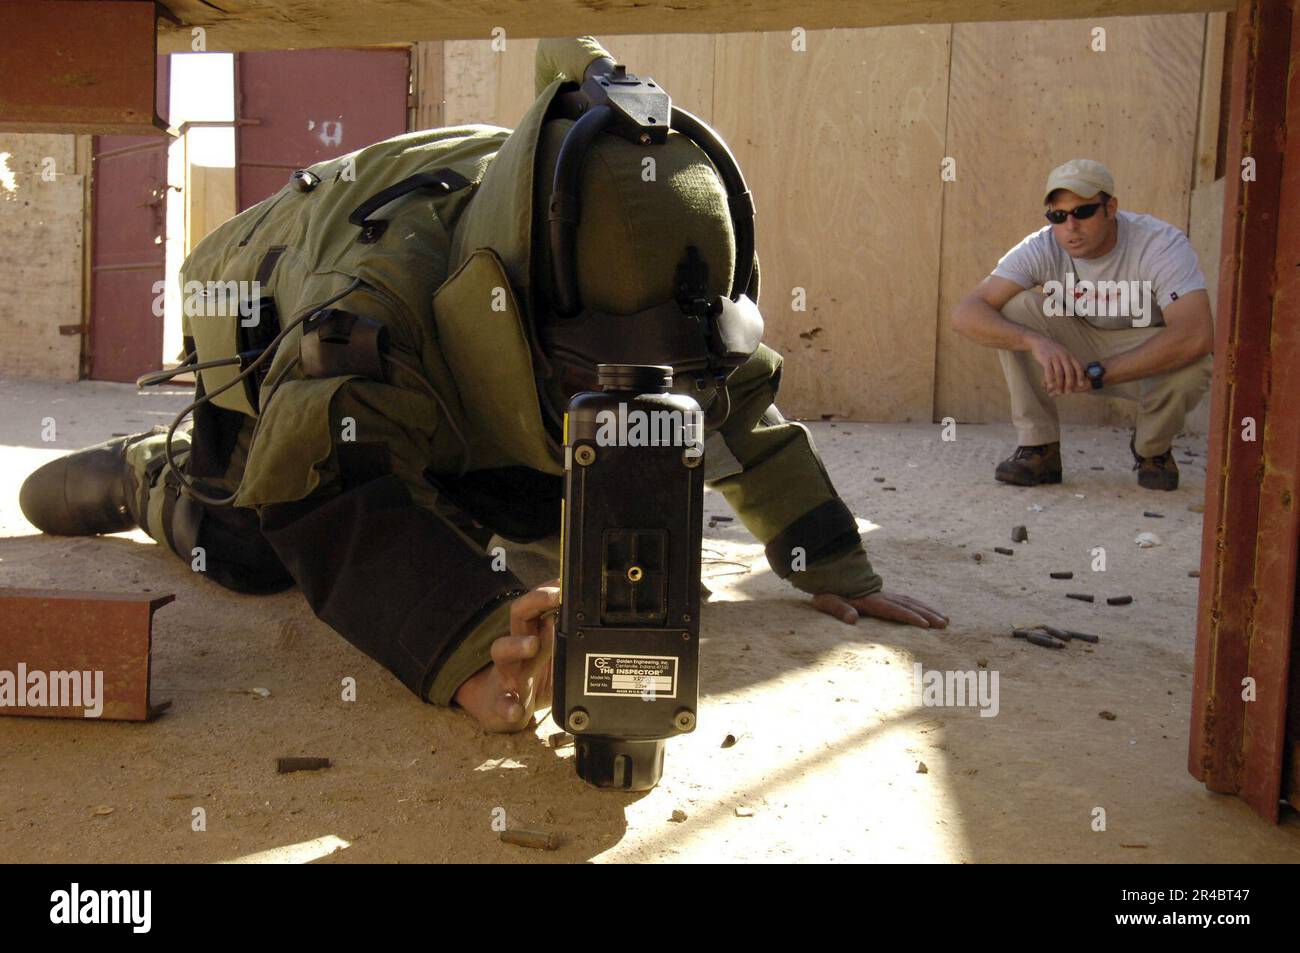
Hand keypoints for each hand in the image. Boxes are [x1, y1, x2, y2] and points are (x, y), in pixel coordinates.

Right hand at [453, 580, 558, 731]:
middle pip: (519, 617)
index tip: (563, 582)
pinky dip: (508, 706)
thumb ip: (566, 639)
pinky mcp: (501, 704)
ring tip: (532, 645)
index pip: (536, 606)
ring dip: (516, 646)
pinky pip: (502, 704)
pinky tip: (516, 708)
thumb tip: (587, 619)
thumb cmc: (530, 676)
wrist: (500, 710)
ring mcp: (506, 676)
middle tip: (554, 597)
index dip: (548, 592)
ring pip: (502, 653)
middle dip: (535, 602)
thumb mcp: (552, 655)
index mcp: (530, 636)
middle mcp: (516, 651)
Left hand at [812, 590, 948, 628]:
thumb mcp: (827, 600)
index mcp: (869, 600)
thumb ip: (839, 608)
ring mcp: (885, 594)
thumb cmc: (827, 590)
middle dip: (927, 615)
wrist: (828, 571)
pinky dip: (920, 606)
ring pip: (911, 602)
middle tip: (944, 624)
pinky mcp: (885, 595)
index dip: (909, 617)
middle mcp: (881, 595)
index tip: (925, 625)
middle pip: (908, 605)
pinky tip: (930, 612)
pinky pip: (907, 600)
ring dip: (929, 610)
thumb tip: (852, 619)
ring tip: (946, 620)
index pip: (893, 610)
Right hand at [1027, 335, 1088, 395]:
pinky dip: (1050, 380)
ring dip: (1059, 384)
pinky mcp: (1046, 359)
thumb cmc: (1053, 350)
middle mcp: (1064, 356)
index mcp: (1070, 355)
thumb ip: (1070, 361)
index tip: (1081, 385)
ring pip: (1059, 373)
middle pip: (1069, 372)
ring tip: (1059, 392)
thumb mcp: (1064, 353)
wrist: (1040, 341)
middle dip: (1070, 383)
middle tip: (1068, 392)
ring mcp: (1055, 358)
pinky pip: (1049, 371)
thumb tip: (1077, 371)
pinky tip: (1050, 386)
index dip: (1080, 376)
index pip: (1078, 367)